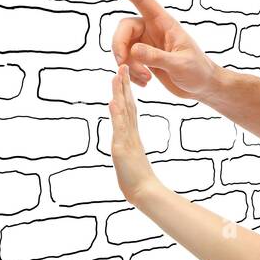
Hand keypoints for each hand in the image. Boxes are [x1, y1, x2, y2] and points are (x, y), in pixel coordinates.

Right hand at [104, 0, 221, 99]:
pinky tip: (144, 83)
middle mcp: (153, 30)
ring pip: (123, 47)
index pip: (142, 0)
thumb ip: (157, 57)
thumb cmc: (198, 71)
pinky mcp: (144, 59)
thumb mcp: (180, 65)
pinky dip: (131, 73)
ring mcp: (147, 44)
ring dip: (128, 65)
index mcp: (164, 24)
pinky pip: (127, 61)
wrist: (203, 86)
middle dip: (119, 46)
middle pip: (124, 29)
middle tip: (123, 65)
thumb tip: (133, 50)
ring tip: (146, 79)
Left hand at [108, 63, 159, 205]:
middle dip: (124, 85)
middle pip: (128, 104)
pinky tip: (114, 101)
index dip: (126, 93)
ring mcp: (128, 139)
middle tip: (122, 66)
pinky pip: (120, 127)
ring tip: (117, 75)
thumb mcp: (130, 161)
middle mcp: (131, 133)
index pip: (129, 110)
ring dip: (120, 92)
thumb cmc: (138, 181)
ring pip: (124, 111)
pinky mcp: (123, 147)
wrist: (145, 193)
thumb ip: (129, 151)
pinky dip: (117, 113)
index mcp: (132, 136)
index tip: (123, 77)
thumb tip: (127, 147)